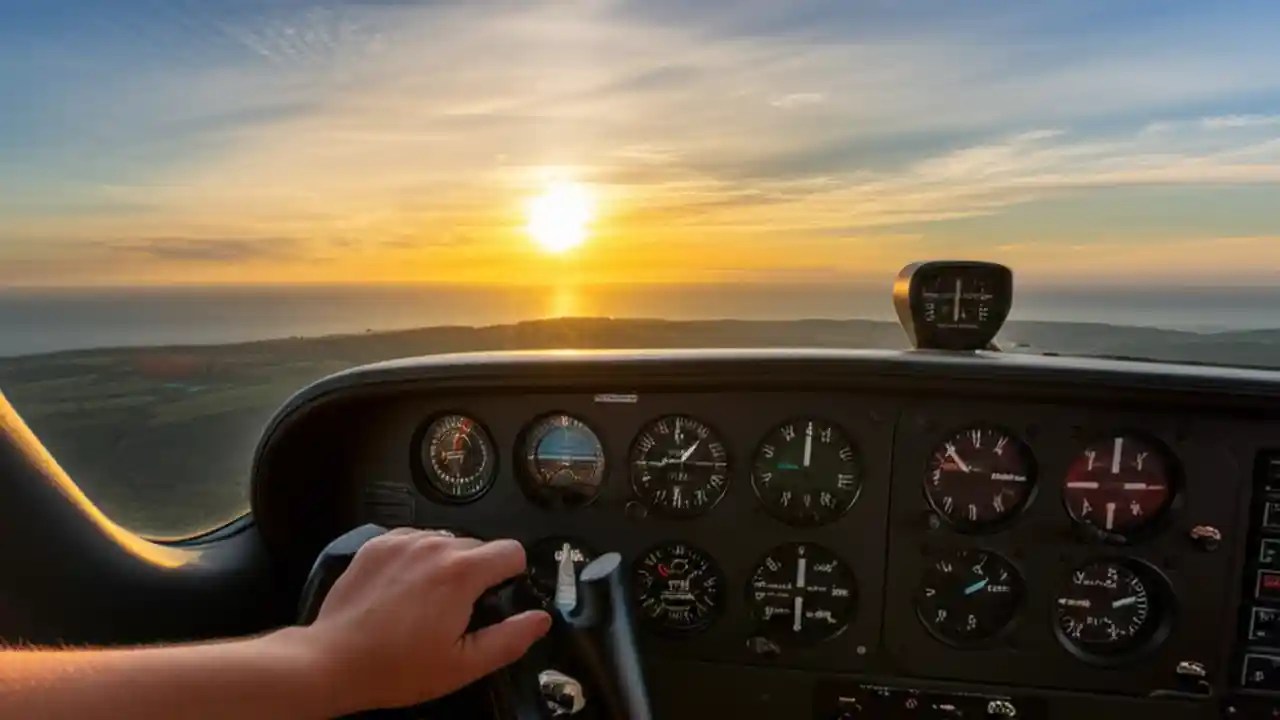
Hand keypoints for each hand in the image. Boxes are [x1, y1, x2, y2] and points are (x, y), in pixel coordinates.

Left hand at [301, 529, 551, 713]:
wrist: (332, 661)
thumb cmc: (401, 669)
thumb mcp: (463, 666)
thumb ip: (509, 639)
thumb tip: (542, 618)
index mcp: (463, 572)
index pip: (511, 551)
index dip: (511, 576)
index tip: (494, 602)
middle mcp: (435, 544)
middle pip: (478, 546)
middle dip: (477, 573)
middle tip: (456, 612)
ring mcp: (402, 540)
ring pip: (445, 541)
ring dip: (446, 564)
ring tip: (426, 601)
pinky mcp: (376, 543)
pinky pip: (413, 540)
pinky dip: (417, 558)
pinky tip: (402, 588)